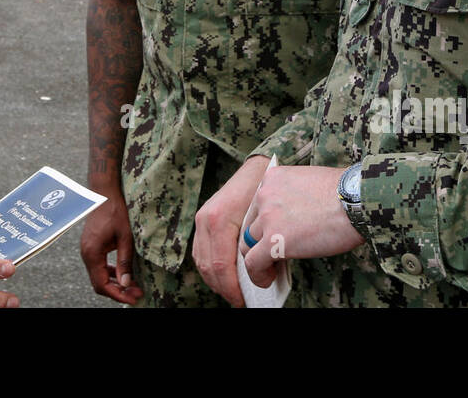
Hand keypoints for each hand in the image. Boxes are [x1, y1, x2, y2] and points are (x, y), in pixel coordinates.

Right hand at [78, 189, 142, 304]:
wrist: (104, 193)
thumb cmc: (115, 211)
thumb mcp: (125, 237)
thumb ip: (124, 262)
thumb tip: (127, 284)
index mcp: (92, 253)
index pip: (102, 284)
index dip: (118, 295)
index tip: (133, 298)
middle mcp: (86, 254)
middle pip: (99, 283)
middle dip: (118, 291)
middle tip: (137, 293)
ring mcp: (87, 250)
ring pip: (98, 276)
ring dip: (115, 283)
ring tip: (134, 286)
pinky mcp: (91, 247)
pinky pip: (98, 267)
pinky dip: (110, 274)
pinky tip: (123, 274)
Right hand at [192, 156, 268, 306]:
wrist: (258, 166)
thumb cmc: (265, 190)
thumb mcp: (266, 219)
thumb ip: (261, 246)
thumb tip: (264, 273)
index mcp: (219, 219)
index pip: (220, 265)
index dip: (231, 288)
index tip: (243, 301)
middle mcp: (205, 219)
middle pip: (208, 266)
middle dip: (222, 288)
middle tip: (239, 300)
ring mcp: (202, 218)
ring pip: (201, 260)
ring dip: (214, 280)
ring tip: (232, 291)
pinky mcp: (203, 218)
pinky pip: (200, 250)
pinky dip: (210, 266)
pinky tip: (224, 274)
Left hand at [238, 165, 362, 288]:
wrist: (356, 201)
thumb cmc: (345, 193)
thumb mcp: (310, 182)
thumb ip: (292, 196)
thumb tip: (290, 221)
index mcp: (273, 177)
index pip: (259, 204)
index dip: (266, 222)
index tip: (276, 233)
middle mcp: (264, 194)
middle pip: (252, 223)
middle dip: (261, 239)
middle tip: (272, 253)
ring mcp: (267, 217)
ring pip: (250, 243)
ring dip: (260, 256)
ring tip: (271, 268)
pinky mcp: (273, 240)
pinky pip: (253, 262)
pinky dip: (258, 274)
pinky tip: (267, 279)